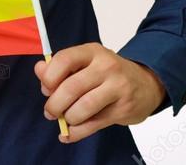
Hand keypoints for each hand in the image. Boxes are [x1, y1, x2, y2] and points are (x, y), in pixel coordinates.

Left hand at [34, 42, 165, 142]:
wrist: (146, 84)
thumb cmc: (109, 74)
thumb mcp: (87, 63)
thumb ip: (61, 67)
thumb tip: (39, 70)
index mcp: (93, 52)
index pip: (64, 59)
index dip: (49, 77)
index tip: (46, 88)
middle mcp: (106, 66)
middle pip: (71, 88)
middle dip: (54, 105)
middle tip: (50, 112)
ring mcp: (117, 87)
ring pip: (83, 108)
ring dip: (68, 118)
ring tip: (66, 120)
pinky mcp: (123, 109)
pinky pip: (93, 125)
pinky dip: (76, 133)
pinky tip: (69, 133)